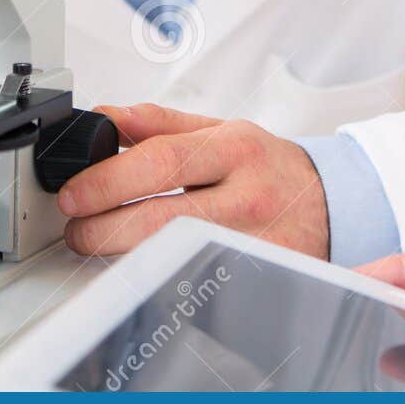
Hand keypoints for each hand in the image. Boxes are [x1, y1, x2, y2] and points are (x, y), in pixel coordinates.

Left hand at [58, 103, 329, 258]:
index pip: (158, 162)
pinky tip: (146, 270)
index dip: (105, 181)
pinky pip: (196, 287)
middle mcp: (247, 196)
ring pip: (173, 257)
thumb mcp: (224, 130)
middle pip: (159, 218)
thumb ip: (162, 124)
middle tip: (78, 229)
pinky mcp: (257, 281)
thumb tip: (107, 116)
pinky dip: (161, 280)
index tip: (73, 195)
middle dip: (101, 228)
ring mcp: (255, 244)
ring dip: (124, 256)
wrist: (331, 204)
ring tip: (103, 245)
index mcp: (235, 149)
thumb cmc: (270, 168)